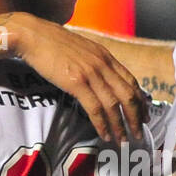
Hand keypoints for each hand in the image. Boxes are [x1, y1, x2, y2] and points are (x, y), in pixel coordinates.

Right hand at [12, 14, 147, 141]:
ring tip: (123, 140)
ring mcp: (90, 73)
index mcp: (105, 56)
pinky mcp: (76, 82)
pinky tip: (104, 135)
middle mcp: (102, 64)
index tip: (143, 115)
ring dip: (120, 125)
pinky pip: (95, 108)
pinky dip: (102, 124)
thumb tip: (99, 79)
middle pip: (128, 95)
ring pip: (114, 104)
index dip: (140, 100)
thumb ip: (94, 62)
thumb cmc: (52, 43)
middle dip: (136, 117)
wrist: (32, 35)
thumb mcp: (81, 49)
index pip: (131, 81)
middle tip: (138, 133)